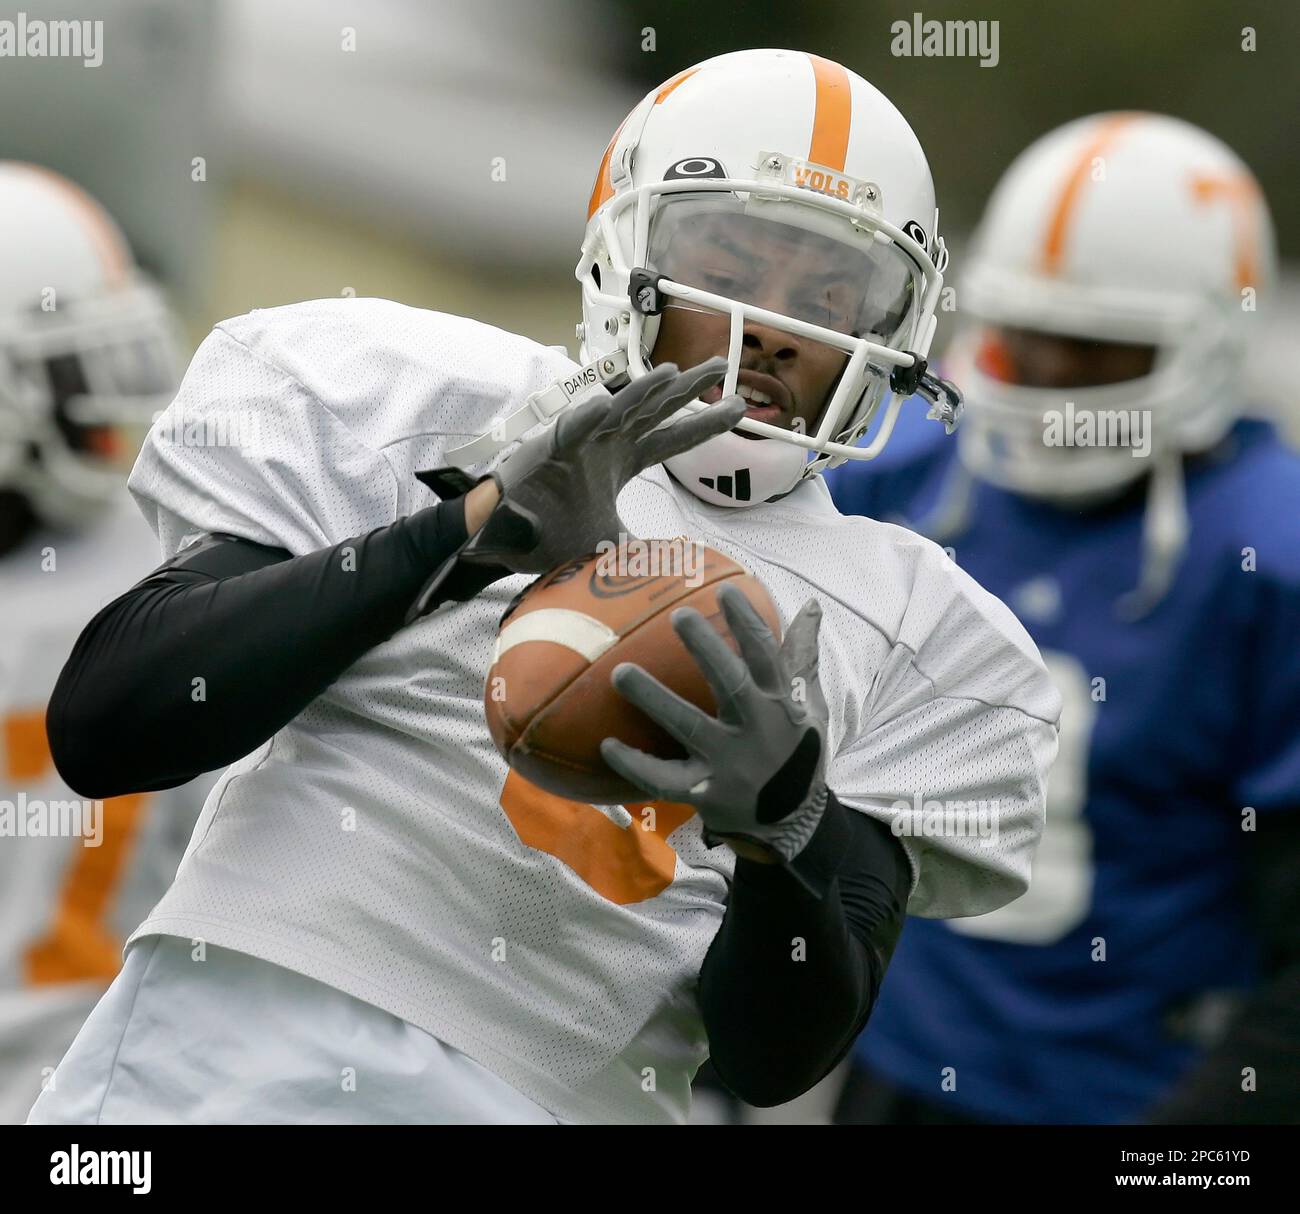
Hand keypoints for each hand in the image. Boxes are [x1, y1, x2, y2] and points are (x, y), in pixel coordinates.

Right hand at [462, 358, 743, 574]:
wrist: (503, 539)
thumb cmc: (550, 532)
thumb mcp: (611, 543)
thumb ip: (643, 550)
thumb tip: (675, 572)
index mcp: (623, 458)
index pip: (672, 437)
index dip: (704, 423)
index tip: (739, 409)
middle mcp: (605, 442)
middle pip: (655, 409)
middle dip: (688, 388)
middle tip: (723, 364)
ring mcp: (577, 441)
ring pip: (616, 408)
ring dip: (642, 391)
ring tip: (672, 374)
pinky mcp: (546, 449)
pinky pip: (568, 430)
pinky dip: (586, 418)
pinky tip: (606, 403)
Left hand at [600, 583, 829, 865]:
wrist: (795, 823)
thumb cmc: (797, 753)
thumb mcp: (811, 707)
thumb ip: (803, 657)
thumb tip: (810, 605)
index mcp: (780, 705)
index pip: (767, 656)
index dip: (748, 622)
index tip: (726, 590)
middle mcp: (755, 731)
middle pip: (731, 684)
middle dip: (706, 648)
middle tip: (679, 615)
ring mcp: (728, 764)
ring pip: (688, 727)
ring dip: (654, 698)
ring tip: (620, 671)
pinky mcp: (705, 792)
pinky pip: (663, 778)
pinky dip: (635, 764)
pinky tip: (606, 743)